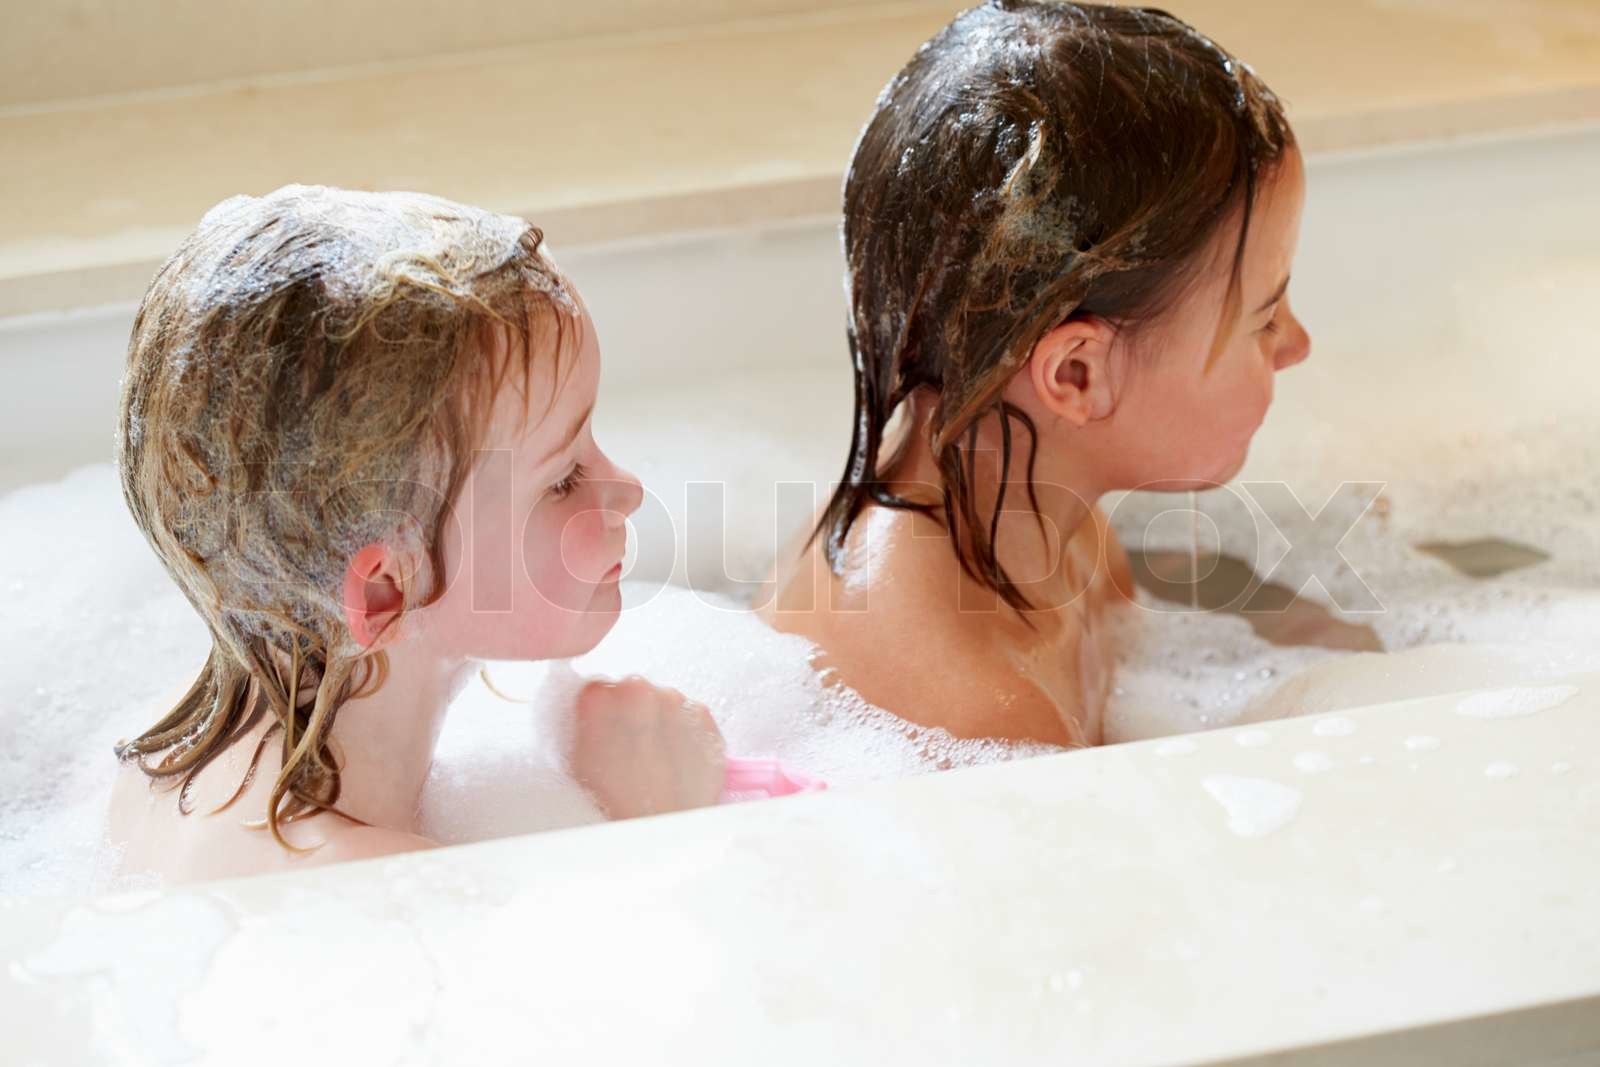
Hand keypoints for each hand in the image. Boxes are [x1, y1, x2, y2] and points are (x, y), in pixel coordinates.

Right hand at [571, 677, 726, 819]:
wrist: (660, 822)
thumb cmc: (614, 799)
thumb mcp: (578, 760)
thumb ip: (585, 725)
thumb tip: (594, 713)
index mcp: (599, 697)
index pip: (599, 689)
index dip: (603, 711)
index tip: (607, 728)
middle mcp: (638, 689)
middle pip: (634, 690)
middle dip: (633, 712)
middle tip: (633, 746)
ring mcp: (674, 700)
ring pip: (665, 701)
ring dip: (661, 720)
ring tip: (658, 757)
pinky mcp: (702, 715)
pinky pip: (691, 715)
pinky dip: (686, 730)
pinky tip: (678, 757)